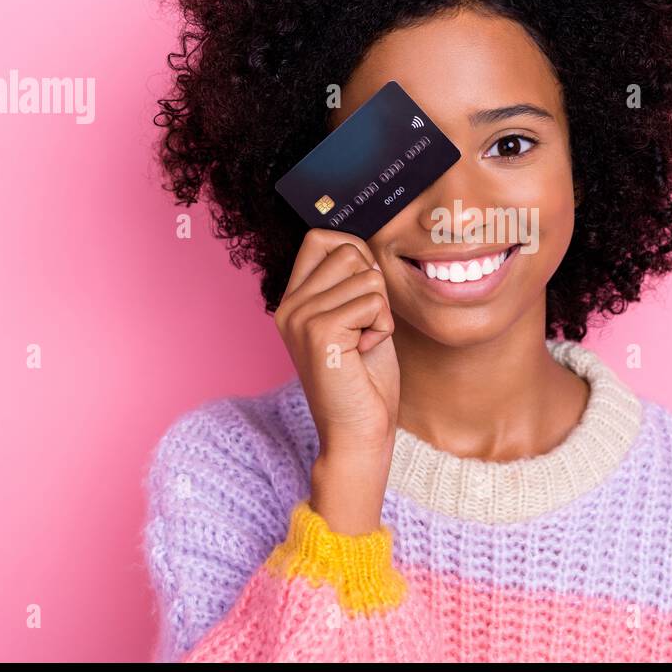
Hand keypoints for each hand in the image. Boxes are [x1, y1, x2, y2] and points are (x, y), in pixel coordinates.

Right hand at [274, 229, 398, 531]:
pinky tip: (363, 353)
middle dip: (373, 288)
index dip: (355, 255)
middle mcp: (289, 304)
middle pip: (349, 251)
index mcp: (293, 300)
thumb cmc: (364, 381)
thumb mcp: (358, 320)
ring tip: (362, 345)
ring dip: (380, 313)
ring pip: (367, 277)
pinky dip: (382, 327)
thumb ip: (353, 284)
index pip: (321, 238)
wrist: (357, 433)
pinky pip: (373, 302)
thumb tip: (362, 251)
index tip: (362, 297)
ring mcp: (300, 316)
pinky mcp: (318, 330)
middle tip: (363, 330)